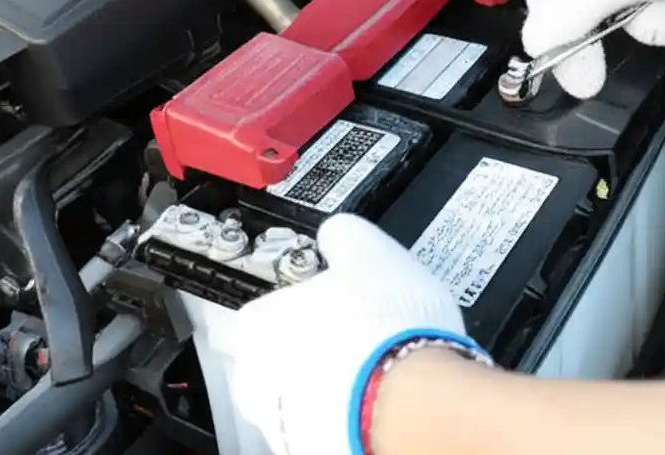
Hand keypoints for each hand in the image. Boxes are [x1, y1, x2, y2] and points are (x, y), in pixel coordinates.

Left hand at [227, 214, 475, 454]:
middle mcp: (255, 378)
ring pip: (299, 395)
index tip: (334, 304)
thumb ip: (343, 234)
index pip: (268, 306)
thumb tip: (337, 231)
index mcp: (258, 322)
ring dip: (328, 384)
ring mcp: (280, 422)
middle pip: (277, 355)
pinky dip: (345, 415)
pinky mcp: (309, 448)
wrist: (408, 406)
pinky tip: (376, 401)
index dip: (306, 302)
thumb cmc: (384, 332)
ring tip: (375, 372)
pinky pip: (324, 426)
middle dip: (311, 347)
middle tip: (359, 337)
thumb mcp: (370, 250)